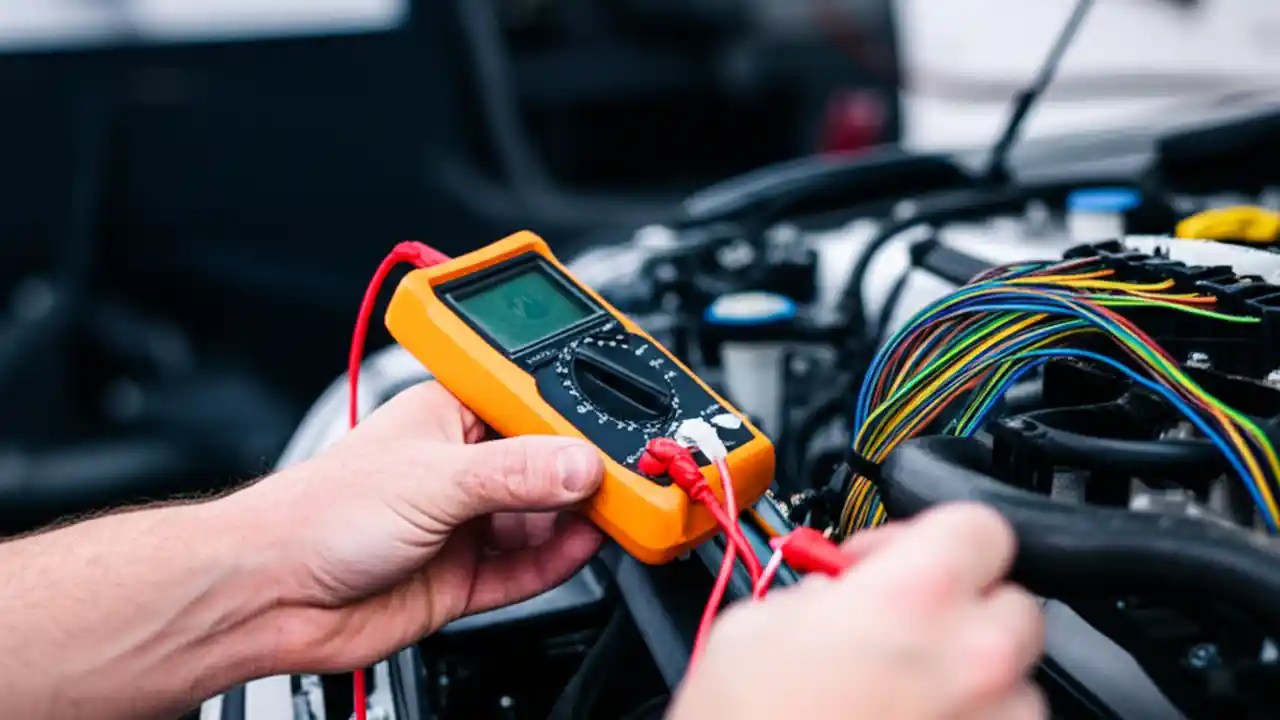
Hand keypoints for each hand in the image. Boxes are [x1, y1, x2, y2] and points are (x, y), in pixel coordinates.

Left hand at [234, 382, 604, 672]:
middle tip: (631, 478)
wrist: (271, 596)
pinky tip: (585, 549)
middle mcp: (463, 468)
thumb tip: (580, 464)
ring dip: (578, 519)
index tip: (618, 433)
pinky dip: (559, 561)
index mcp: (450, 416)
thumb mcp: (431, 479)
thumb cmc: (318, 513)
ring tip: (620, 514)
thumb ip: (513, 474)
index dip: (577, 419)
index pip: (532, 407)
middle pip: (547, 465)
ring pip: (543, 519)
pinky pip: (528, 568)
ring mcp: (465, 524)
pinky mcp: (465, 576)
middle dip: (586, 473)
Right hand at [670, 504, 1045, 719]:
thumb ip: (822, 592)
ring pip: (1012, 679)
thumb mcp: (753, 627)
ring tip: (897, 695)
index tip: (899, 560)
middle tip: (895, 630)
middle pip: (1009, 603)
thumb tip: (840, 596)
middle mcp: (974, 661)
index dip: (934, 538)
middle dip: (956, 610)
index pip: (980, 527)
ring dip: (966, 678)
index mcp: (915, 597)